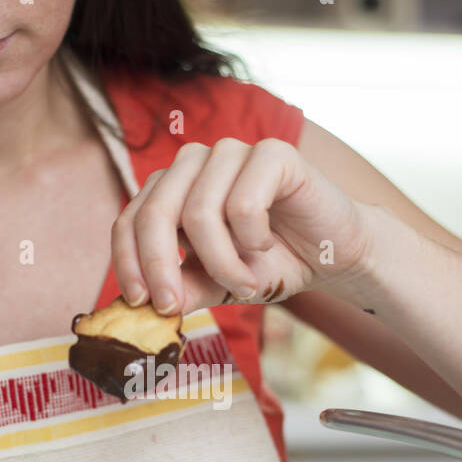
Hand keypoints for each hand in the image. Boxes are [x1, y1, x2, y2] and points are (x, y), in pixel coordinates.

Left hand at [110, 137, 373, 314]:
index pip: (129, 220)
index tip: (139, 303)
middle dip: (161, 267)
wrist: (334, 254)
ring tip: (244, 285)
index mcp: (173, 189)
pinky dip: (252, 238)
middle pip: (155, 213)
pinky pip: (242, 204)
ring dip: (220, 263)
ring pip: (199, 213)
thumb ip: (182, 289)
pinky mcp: (272, 153)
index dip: (128, 262)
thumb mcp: (217, 285)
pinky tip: (267, 243)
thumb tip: (144, 308)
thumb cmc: (272, 263)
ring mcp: (231, 152)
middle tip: (174, 307)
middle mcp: (195, 163)